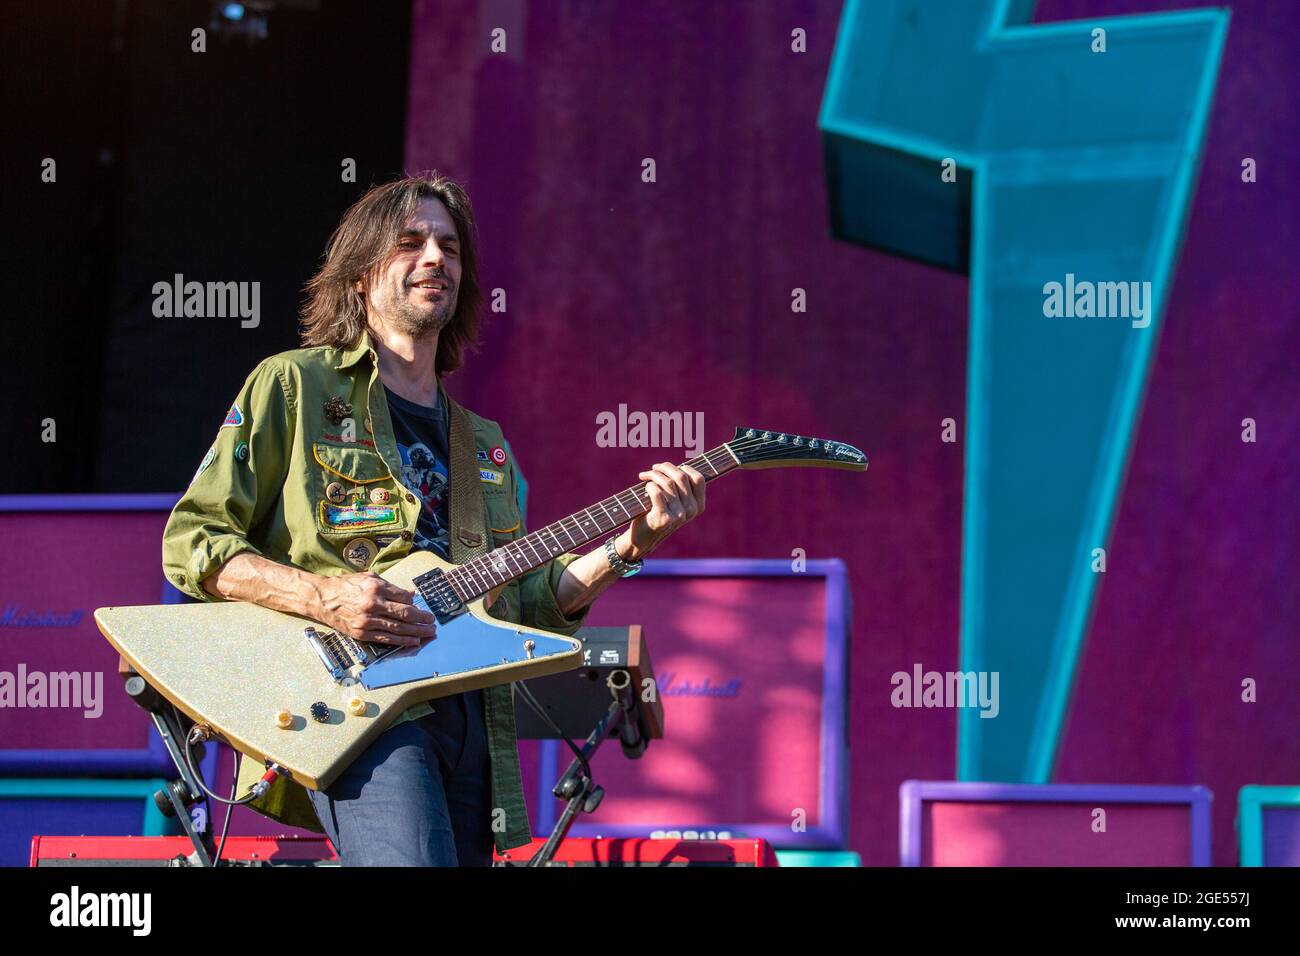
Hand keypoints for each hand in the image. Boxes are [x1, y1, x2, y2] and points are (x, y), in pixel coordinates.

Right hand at [311, 572, 436, 646]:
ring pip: (398, 629)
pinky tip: (413, 641)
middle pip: (405, 615)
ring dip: (416, 632)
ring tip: (428, 633)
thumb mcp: (369, 578)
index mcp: (376, 588)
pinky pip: (385, 639)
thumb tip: (411, 594)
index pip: (404, 598)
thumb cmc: (347, 586)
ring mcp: (367, 621)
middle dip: (422, 620)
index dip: (416, 604)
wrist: (322, 599)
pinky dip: (401, 641)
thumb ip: (391, 587)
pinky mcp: (361, 633)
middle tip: (433, 622)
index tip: (423, 608)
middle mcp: (372, 604)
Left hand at [624, 462, 705, 560]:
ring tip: (645, 476)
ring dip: (653, 475)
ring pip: (667, 483)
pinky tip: (644, 487)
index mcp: (698, 506)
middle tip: (653, 469)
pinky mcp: (664, 518)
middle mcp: (691, 511)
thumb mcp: (675, 501)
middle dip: (665, 467)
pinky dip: (649, 485)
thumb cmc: (658, 513)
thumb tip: (678, 465)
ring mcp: (679, 515)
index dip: (684, 468)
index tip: (669, 468)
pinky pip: (657, 492)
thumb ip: (681, 486)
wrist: (643, 537)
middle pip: (681, 477)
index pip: (698, 478)